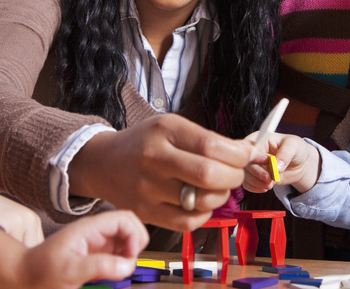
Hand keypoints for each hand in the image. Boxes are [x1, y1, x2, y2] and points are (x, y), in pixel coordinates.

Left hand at [0, 210, 147, 288]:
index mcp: (89, 229)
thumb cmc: (39, 271)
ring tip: (117, 273)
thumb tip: (126, 265)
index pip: (124, 219)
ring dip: (128, 257)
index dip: (134, 235)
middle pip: (129, 228)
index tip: (130, 257)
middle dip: (135, 245)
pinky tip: (110, 276)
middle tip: (126, 265)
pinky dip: (120, 265)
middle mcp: (95, 234)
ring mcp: (96, 245)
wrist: (23, 276)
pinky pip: (116, 256)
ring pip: (125, 243)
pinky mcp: (94, 257)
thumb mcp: (69, 270)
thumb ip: (98, 266)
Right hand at [68, 114, 252, 230]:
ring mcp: (148, 189)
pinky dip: (204, 214)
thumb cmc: (144, 143)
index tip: (246, 155)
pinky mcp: (146, 213)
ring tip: (217, 187)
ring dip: (221, 196)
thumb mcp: (170, 126)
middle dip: (234, 176)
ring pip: (202, 201)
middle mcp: (154, 159)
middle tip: (234, 173)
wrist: (102, 163)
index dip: (238, 154)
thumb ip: (206, 139)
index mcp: (164, 131)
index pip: (212, 145)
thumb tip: (247, 154)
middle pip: (209, 174)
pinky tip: (201, 202)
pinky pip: (188, 222)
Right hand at [243, 132, 319, 193]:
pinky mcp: (256, 176)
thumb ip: (285, 154)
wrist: (300, 164)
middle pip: (245, 162)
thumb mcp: (294, 146)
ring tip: (270, 185)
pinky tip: (266, 187)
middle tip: (269, 178)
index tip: (266, 161)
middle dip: (256, 172)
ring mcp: (254, 165)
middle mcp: (254, 152)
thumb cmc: (295, 148)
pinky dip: (255, 187)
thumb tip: (277, 166)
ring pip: (245, 174)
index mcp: (260, 139)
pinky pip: (248, 183)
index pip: (249, 146)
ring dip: (256, 182)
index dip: (255, 155)